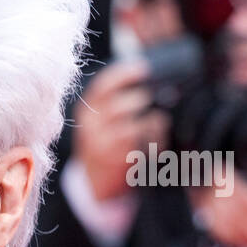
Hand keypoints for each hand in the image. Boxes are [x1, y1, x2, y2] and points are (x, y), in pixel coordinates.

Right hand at [72, 59, 169, 201]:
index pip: (102, 87)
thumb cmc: (105, 140)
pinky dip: (155, 139)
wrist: (94, 178)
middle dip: (141, 100)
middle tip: (153, 99)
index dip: (123, 75)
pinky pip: (143, 145)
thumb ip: (115, 99)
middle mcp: (91, 127)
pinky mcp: (117, 160)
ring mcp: (103, 145)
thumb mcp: (101, 118)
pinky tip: (157, 138)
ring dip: (152, 121)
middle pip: (119, 107)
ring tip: (159, 120)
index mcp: (87, 111)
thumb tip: (146, 75)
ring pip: (133, 127)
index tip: (143, 68)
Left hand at [190, 157, 246, 246]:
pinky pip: (213, 227)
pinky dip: (203, 212)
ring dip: (207, 201)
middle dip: (216, 190)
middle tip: (209, 173)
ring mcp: (242, 238)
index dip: (232, 185)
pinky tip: (197, 197)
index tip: (221, 170)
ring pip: (218, 221)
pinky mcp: (231, 241)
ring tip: (202, 182)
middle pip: (228, 210)